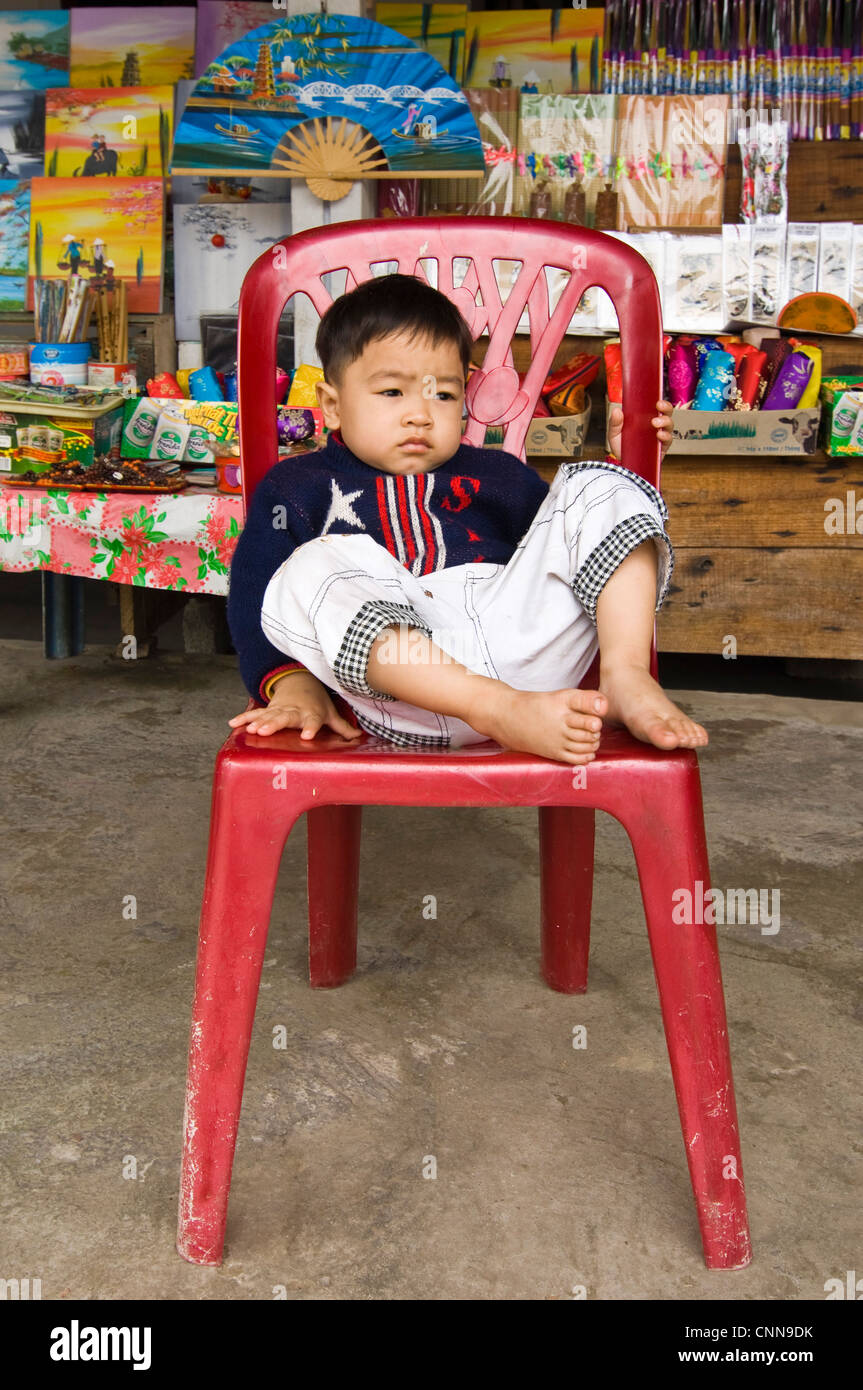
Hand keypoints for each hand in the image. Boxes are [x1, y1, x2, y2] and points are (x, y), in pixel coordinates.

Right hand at [228, 672, 362, 740]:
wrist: (300, 682)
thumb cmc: (316, 703)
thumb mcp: (330, 713)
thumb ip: (342, 727)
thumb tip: (358, 737)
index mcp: (310, 712)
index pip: (312, 720)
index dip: (310, 727)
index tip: (307, 735)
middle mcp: (293, 711)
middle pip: (285, 718)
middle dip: (275, 724)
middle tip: (266, 732)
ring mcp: (279, 710)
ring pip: (268, 716)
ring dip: (259, 722)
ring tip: (251, 730)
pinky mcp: (268, 710)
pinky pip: (254, 714)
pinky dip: (244, 719)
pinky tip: (233, 724)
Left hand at [607, 399, 673, 460]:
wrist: (624, 467)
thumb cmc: (621, 448)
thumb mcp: (614, 435)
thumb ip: (614, 423)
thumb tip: (617, 411)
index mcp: (645, 419)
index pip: (656, 406)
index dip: (659, 400)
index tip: (656, 398)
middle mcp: (655, 426)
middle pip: (667, 413)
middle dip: (666, 407)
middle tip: (658, 406)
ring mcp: (660, 436)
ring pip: (670, 425)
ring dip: (665, 421)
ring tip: (655, 423)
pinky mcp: (662, 448)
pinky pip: (669, 440)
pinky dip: (666, 436)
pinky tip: (659, 435)